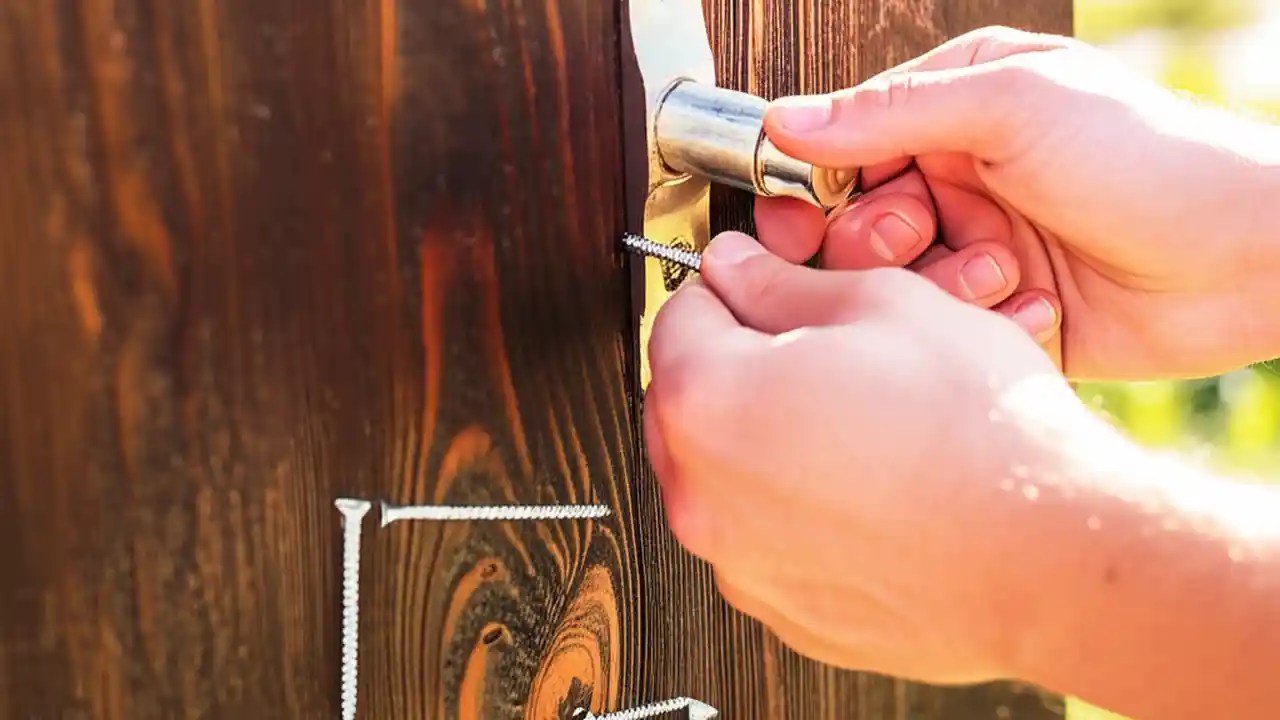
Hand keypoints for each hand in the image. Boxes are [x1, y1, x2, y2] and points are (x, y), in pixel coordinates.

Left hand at [643, 231, 1098, 683]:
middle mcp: (701, 493)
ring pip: (723, 475)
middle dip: (736, 366)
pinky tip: (863, 492)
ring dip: (763, 441)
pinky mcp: (780, 608)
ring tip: (853, 426)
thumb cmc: (981, 435)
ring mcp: (737, 562)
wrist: (1052, 558)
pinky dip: (792, 510)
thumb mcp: (883, 306)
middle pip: (687, 401)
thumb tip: (735, 269)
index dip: (726, 292)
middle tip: (818, 355)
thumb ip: (782, 283)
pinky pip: (761, 538)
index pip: (678, 316)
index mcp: (708, 400)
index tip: (760, 290)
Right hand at [753, 25, 1279, 379]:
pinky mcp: (1006, 315)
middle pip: (856, 224)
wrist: (1252, 256)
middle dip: (883, 239)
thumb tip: (783, 120)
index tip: (805, 218)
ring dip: (946, 286)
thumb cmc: (1150, 156)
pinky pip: (951, 331)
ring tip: (1008, 274)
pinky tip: (1042, 308)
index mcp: (956, 111)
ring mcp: (983, 247)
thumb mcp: (1015, 108)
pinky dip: (989, 325)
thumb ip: (892, 113)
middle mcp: (962, 178)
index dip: (815, 186)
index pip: (844, 147)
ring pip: (899, 287)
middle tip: (919, 238)